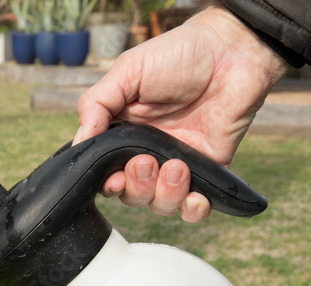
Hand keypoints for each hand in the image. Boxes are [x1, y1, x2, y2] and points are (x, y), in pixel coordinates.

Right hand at [74, 6, 288, 221]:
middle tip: (146, 161)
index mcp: (123, 134)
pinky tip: (196, 196)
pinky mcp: (208, 171)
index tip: (113, 178)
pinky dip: (193, 211)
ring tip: (177, 166)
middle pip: (130, 195)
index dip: (106, 184)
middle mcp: (148, 153)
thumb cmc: (179, 54)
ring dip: (165, 194)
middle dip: (136, 186)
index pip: (104, 173)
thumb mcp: (126, 72)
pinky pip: (195, 209)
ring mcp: (178, 164)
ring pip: (160, 205)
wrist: (233, 50)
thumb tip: (77, 144)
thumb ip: (95, 106)